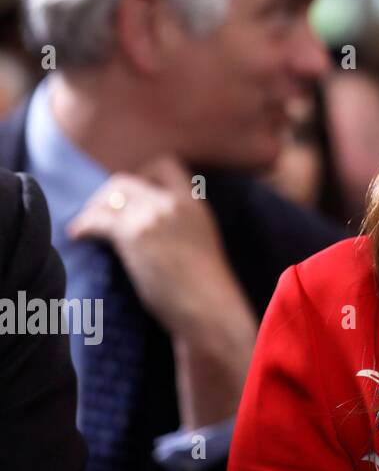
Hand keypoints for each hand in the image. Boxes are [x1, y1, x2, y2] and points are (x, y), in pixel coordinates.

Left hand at [67, 155, 248, 341]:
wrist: (209, 305)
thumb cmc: (205, 286)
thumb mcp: (200, 241)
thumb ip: (179, 224)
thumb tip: (149, 227)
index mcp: (195, 203)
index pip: (164, 165)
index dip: (140, 175)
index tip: (128, 195)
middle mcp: (174, 202)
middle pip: (126, 180)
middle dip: (105, 195)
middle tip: (97, 214)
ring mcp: (155, 216)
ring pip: (111, 195)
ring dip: (91, 209)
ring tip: (83, 226)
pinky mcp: (135, 235)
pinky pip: (99, 219)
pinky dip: (84, 225)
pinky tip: (78, 236)